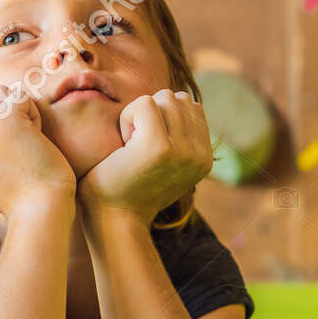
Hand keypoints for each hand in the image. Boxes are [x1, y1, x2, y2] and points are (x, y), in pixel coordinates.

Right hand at [0, 91, 75, 218]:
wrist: (41, 211)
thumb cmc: (22, 196)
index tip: (9, 163)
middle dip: (9, 120)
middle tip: (21, 153)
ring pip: (0, 95)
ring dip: (21, 116)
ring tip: (26, 146)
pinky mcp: (2, 120)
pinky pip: (20, 97)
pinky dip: (34, 116)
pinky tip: (35, 141)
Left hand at [78, 89, 211, 224]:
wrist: (113, 219)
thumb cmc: (129, 188)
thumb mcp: (167, 163)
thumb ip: (181, 136)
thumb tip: (182, 99)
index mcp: (204, 159)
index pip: (191, 107)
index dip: (163, 118)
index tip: (148, 148)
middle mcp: (199, 155)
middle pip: (177, 99)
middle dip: (153, 114)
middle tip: (136, 147)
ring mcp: (182, 151)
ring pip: (162, 99)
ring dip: (139, 116)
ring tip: (131, 146)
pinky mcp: (159, 147)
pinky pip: (144, 103)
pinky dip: (127, 118)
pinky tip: (123, 146)